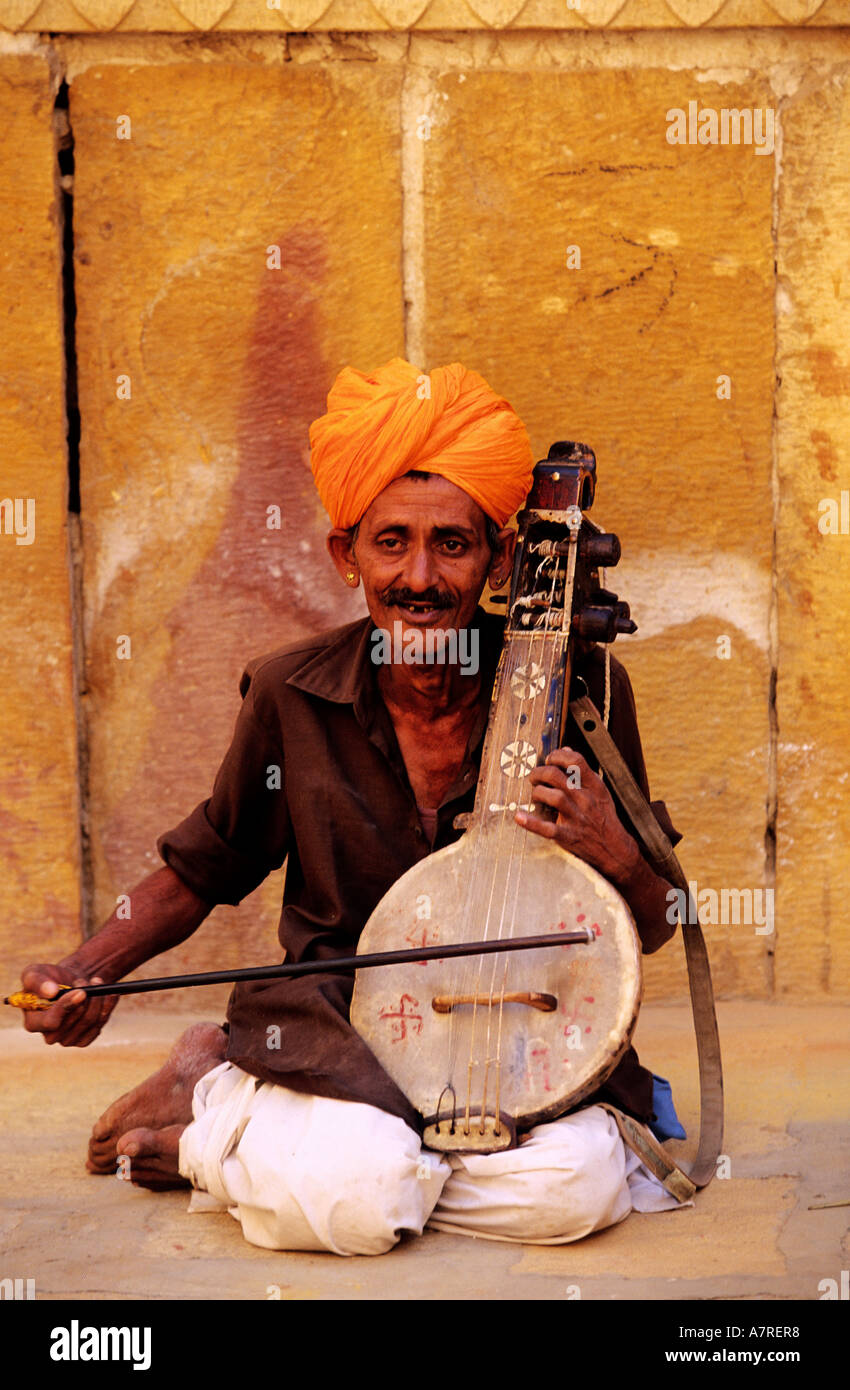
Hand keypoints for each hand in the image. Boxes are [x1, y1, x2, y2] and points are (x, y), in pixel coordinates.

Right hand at [19, 962, 117, 1046]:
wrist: (67, 981)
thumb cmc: (48, 978)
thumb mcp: (34, 973)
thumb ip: (37, 981)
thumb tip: (50, 992)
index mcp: (33, 1023)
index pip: (51, 1022)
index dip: (67, 1006)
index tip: (80, 991)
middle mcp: (50, 1036)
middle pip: (75, 1023)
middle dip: (86, 999)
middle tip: (88, 981)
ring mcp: (68, 1040)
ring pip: (91, 1022)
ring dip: (97, 999)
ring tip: (96, 982)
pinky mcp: (84, 1039)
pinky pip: (101, 1024)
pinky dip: (107, 1006)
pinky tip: (109, 994)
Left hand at [515, 747, 640, 884]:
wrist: (615, 849)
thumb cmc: (604, 818)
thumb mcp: (600, 791)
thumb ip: (583, 771)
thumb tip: (567, 751)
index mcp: (594, 787)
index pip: (576, 761)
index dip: (557, 756)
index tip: (549, 759)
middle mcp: (586, 799)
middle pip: (556, 776)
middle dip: (539, 772)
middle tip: (534, 777)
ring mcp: (577, 818)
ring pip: (553, 797)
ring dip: (537, 792)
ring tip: (535, 794)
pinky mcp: (568, 836)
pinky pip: (548, 828)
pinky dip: (531, 823)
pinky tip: (519, 817)